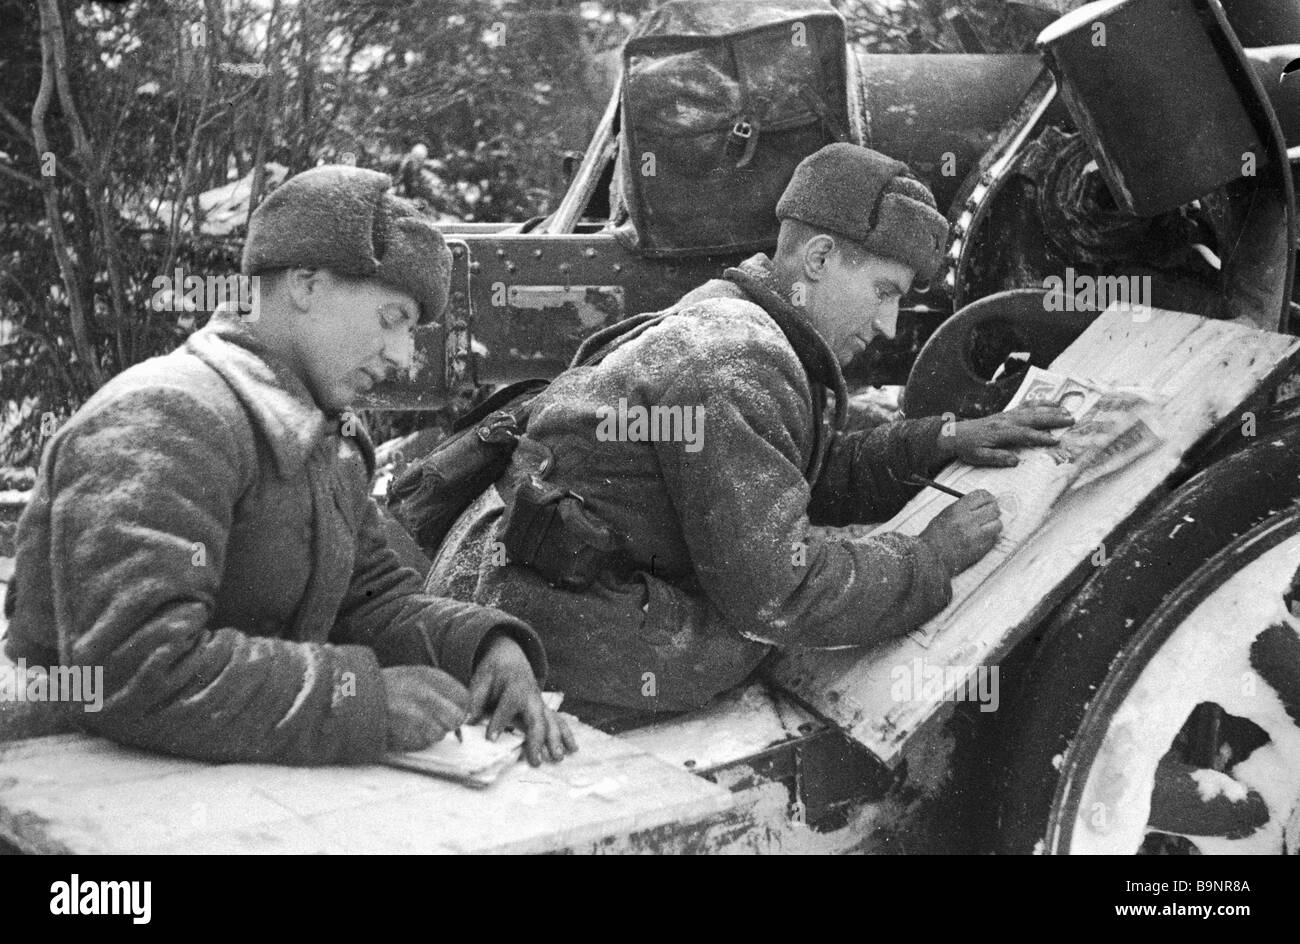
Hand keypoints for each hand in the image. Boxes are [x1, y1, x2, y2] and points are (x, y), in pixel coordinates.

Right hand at [382, 665, 469, 751]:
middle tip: (432, 719)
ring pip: (439, 733)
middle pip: (456, 718)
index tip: (453, 710)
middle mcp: (427, 695)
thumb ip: (440, 689)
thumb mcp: (414, 676)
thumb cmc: (383, 688)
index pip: (464, 698)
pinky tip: (402, 730)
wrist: (352, 700)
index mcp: (430, 677)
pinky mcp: (408, 735)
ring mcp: (418, 717)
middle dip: (448, 722)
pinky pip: (422, 743)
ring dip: (429, 732)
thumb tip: (462, 707)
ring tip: (410, 722)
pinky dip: (415, 740)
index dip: (460, 707)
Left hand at [469, 635, 577, 765]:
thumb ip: (475, 699)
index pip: (507, 706)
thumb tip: (465, 720)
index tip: (491, 739)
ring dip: (556, 739)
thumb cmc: (494, 671)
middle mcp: (531, 696)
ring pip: (552, 721)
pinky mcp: (544, 708)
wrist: (511, 656)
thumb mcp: (482, 679)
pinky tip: (573, 748)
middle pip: (537, 719)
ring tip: (557, 758)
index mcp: (514, 687)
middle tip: (536, 760)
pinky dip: (567, 734)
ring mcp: (540, 703)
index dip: (499, 722)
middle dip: (537, 740)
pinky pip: (559, 720)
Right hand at [919, 489, 1002, 575]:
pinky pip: (994, 539)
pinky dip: (991, 537)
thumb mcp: (945, 514)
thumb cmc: (934, 537)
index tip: (990, 500)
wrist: (930, 557)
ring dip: (993, 524)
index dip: (988, 497)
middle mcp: (968, 521)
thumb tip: (983, 503)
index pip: (982, 496)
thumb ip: (964, 507)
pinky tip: (981, 538)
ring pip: (998, 524)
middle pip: (993, 509)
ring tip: (985, 528)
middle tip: (989, 514)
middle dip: (993, 510)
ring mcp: (975, 536)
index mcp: (957, 510)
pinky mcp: (980, 549)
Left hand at [938, 406, 1074, 466]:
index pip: (1025, 434)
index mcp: (1000, 432)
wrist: (955, 434)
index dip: (1041, 437)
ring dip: (1050, 409)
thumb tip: (1015, 461)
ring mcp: (1007, 415)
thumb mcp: (979, 456)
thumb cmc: (967, 447)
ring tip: (1067, 410)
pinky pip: (1026, 405)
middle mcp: (1006, 420)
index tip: (1056, 440)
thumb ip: (997, 458)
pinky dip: (1040, 402)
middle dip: (1053, 419)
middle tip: (1071, 420)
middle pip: (1033, 418)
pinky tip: (1051, 402)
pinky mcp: (1007, 413)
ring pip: (1032, 409)